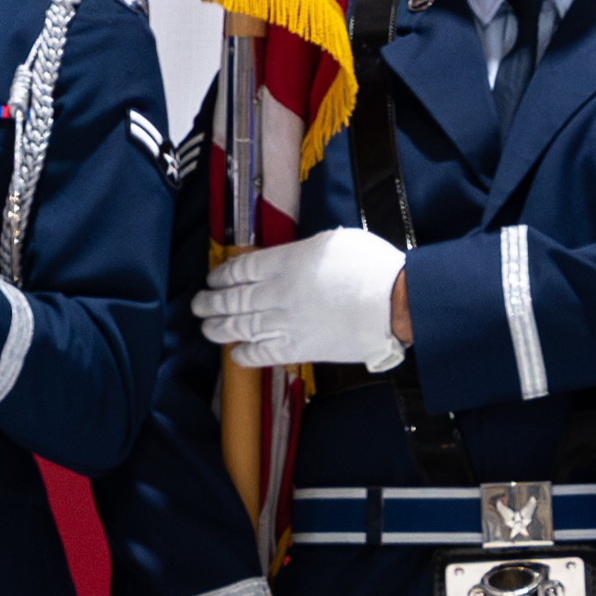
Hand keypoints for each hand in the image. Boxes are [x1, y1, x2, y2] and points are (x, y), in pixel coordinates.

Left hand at [195, 228, 407, 371]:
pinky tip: (235, 354)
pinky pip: (261, 354)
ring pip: (239, 327)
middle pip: (232, 298)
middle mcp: (277, 293)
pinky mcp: (298, 348)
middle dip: (211, 302)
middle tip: (200, 304)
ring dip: (218, 328)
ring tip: (207, 328)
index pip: (240, 269)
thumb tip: (293, 257)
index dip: (222, 274)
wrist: (395, 304)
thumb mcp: (335, 241)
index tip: (214, 278)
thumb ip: (304, 250)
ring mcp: (285, 323)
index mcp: (285, 262)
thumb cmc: (373, 267)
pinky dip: (244, 354)